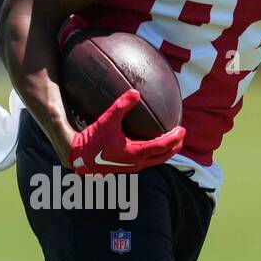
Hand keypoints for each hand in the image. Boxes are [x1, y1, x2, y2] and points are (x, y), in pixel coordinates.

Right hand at [69, 89, 184, 173]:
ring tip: (171, 141)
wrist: (77, 158)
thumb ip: (121, 106)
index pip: (162, 146)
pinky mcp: (125, 167)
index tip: (182, 129)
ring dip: (165, 152)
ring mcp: (131, 167)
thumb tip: (135, 92)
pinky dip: (154, 153)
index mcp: (135, 153)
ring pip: (155, 161)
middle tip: (182, 136)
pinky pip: (146, 161)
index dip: (174, 138)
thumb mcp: (106, 120)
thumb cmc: (91, 141)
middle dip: (175, 147)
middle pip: (163, 157)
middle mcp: (136, 163)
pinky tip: (151, 144)